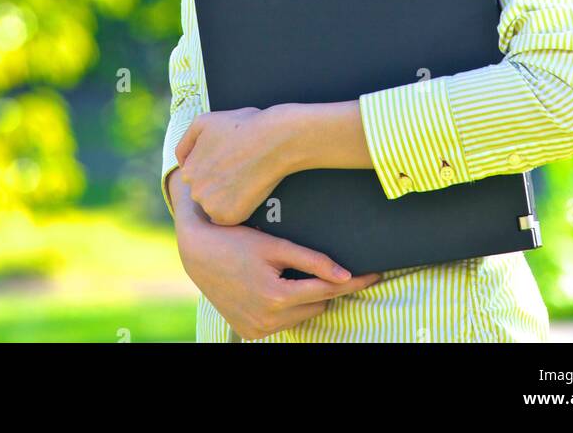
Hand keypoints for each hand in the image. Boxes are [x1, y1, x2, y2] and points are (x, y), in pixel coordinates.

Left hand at [176, 106, 290, 225]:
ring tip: (245, 179)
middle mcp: (195, 190)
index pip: (197, 175)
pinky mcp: (228, 217)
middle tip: (239, 169)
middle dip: (218, 183)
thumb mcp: (204, 121)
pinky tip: (250, 191)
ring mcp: (211, 206)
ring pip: (216, 206)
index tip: (229, 160)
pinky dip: (239, 208)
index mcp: (188, 170)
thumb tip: (180, 161)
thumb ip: (186, 141)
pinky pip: (230, 218)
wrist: (274, 141)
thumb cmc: (243, 126)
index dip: (214, 166)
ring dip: (227, 198)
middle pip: (205, 192)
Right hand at [178, 216, 382, 342]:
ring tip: (288, 271)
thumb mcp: (275, 245)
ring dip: (304, 297)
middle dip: (324, 285)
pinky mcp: (250, 333)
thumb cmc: (236, 240)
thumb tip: (344, 275)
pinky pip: (283, 321)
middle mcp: (268, 320)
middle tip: (322, 264)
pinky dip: (287, 306)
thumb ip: (311, 260)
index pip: (327, 291)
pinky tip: (273, 284)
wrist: (196, 252)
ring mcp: (258, 330)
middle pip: (317, 304)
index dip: (354, 281)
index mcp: (276, 297)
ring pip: (303, 315)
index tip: (376, 273)